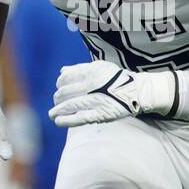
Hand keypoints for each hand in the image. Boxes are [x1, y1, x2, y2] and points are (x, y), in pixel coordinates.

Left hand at [49, 60, 175, 128]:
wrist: (136, 91)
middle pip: (65, 92)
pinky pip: (80, 118)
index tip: (59, 88)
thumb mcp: (99, 67)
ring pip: (70, 105)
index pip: (65, 78)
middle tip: (56, 102)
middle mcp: (91, 85)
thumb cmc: (115, 78)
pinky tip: (58, 121)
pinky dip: (66, 120)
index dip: (60, 84)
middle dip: (57, 98)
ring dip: (57, 110)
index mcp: (90, 73)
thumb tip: (62, 71)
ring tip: (52, 113)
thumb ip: (80, 69)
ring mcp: (95, 101)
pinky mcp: (100, 114)